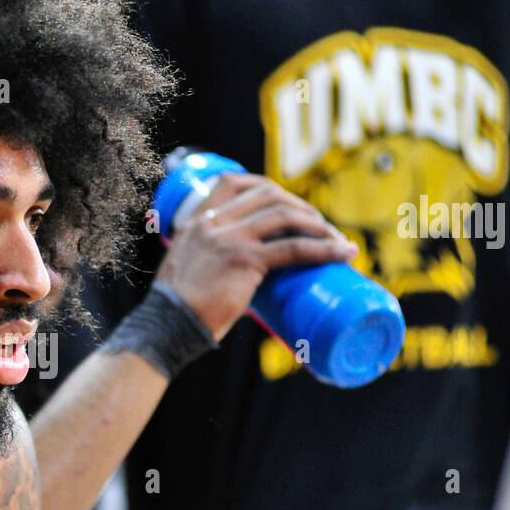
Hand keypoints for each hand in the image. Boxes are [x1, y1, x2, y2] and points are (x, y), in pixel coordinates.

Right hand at [156, 172, 356, 340]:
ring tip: (336, 241)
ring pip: (285, 216)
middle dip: (299, 205)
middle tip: (319, 226)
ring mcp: (229, 238)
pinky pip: (293, 248)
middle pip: (267, 194)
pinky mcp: (244, 260)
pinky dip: (324, 249)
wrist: (167, 327)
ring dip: (318, 225)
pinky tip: (343, 253)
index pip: (230, 182)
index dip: (262, 185)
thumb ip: (207, 267)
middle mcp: (212, 223)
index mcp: (195, 221)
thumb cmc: (176, 311)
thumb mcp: (185, 272)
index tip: (283, 201)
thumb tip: (235, 285)